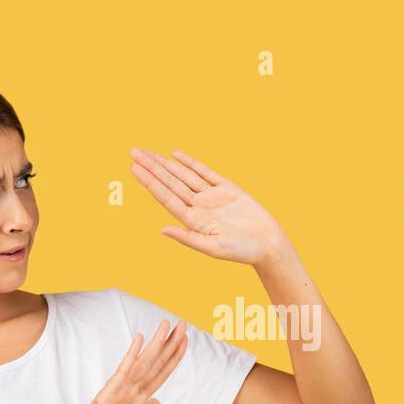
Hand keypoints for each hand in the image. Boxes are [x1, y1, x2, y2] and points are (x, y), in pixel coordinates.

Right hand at [59, 319, 187, 403]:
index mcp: (137, 401)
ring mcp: (120, 392)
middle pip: (155, 365)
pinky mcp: (108, 396)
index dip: (173, 358)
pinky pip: (123, 373)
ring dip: (156, 345)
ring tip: (166, 325)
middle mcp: (130, 392)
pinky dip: (131, 356)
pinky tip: (139, 340)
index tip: (185, 341)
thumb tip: (158, 401)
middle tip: (183, 323)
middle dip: (169, 345)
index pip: (160, 375)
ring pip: (143, 364)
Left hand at [128, 147, 290, 266]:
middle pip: (170, 183)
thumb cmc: (243, 252)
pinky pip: (206, 173)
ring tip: (147, 153)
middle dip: (152, 167)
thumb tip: (162, 230)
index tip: (134, 169)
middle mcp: (199, 207)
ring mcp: (213, 197)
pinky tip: (176, 155)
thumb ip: (188, 238)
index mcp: (193, 221)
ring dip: (166, 164)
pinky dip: (191, 163)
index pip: (166, 197)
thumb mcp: (213, 248)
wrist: (269, 244)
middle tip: (133, 152)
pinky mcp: (228, 189)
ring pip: (184, 175)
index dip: (149, 182)